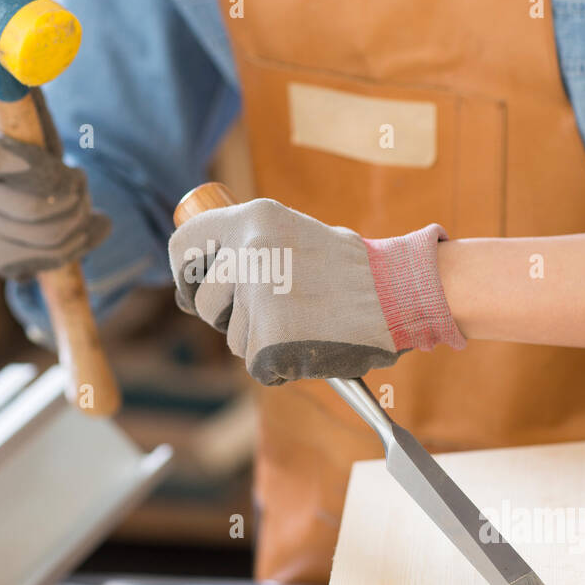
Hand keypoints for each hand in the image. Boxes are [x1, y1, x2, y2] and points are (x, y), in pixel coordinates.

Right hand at [0, 121, 110, 279]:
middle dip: (74, 196)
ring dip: (78, 219)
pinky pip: (45, 258)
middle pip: (30, 207)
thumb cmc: (17, 146)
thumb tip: (48, 85)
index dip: (34, 165)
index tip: (65, 166)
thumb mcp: (22, 125)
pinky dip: (75, 244)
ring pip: (43, 236)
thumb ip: (37, 115)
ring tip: (84, 201)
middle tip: (82, 181)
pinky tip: (84, 229)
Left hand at [168, 198, 463, 385]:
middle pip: (204, 302)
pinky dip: (281, 365)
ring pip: (233, 338)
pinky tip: (310, 346)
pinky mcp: (268, 339)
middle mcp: (248, 252)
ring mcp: (257, 296)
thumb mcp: (293, 234)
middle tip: (269, 314)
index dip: (185, 272)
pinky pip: (257, 364)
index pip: (185, 244)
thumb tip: (205, 273)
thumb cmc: (354, 270)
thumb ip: (251, 247)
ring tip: (305, 324)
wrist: (400, 292)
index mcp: (252, 219)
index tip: (192, 287)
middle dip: (228, 317)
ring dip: (262, 341)